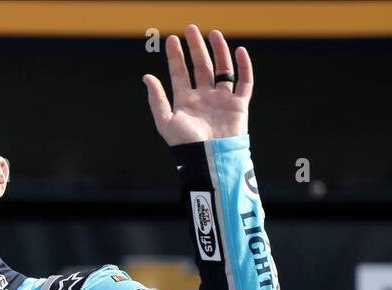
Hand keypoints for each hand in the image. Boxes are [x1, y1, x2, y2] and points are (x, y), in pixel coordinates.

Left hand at [143, 24, 252, 144]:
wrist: (210, 158)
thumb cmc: (186, 144)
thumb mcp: (165, 121)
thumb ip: (157, 99)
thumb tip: (147, 76)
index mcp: (186, 102)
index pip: (180, 73)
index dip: (176, 56)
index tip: (172, 40)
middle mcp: (204, 98)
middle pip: (201, 67)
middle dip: (196, 48)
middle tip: (191, 29)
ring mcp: (222, 100)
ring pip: (222, 70)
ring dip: (219, 51)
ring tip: (213, 33)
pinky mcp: (239, 105)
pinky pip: (244, 82)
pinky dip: (244, 66)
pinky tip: (239, 50)